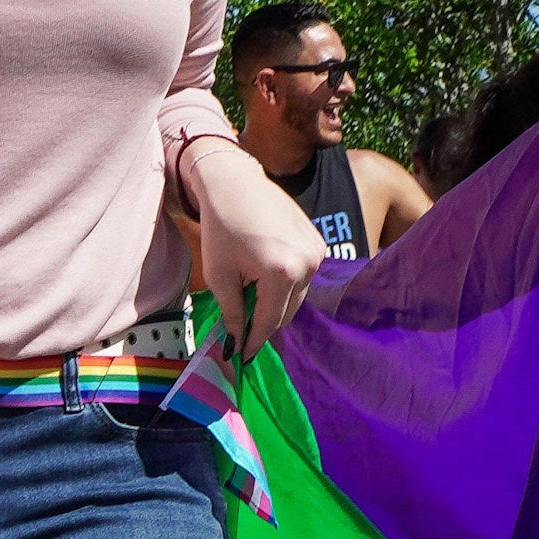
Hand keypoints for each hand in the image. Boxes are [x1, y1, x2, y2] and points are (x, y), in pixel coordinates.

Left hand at [182, 136, 326, 364]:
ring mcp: (317, 253)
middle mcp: (307, 264)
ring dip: (276, 304)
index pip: (269, 321)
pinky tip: (264, 278)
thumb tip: (235, 346)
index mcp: (282, 273)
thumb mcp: (220, 276)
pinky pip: (303, 277)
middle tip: (242, 332)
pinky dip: (286, 285)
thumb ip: (232, 314)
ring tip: (251, 300)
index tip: (241, 356)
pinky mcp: (319, 243)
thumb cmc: (221, 227)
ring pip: (297, 297)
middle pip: (287, 312)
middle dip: (264, 324)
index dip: (253, 341)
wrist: (235, 182)